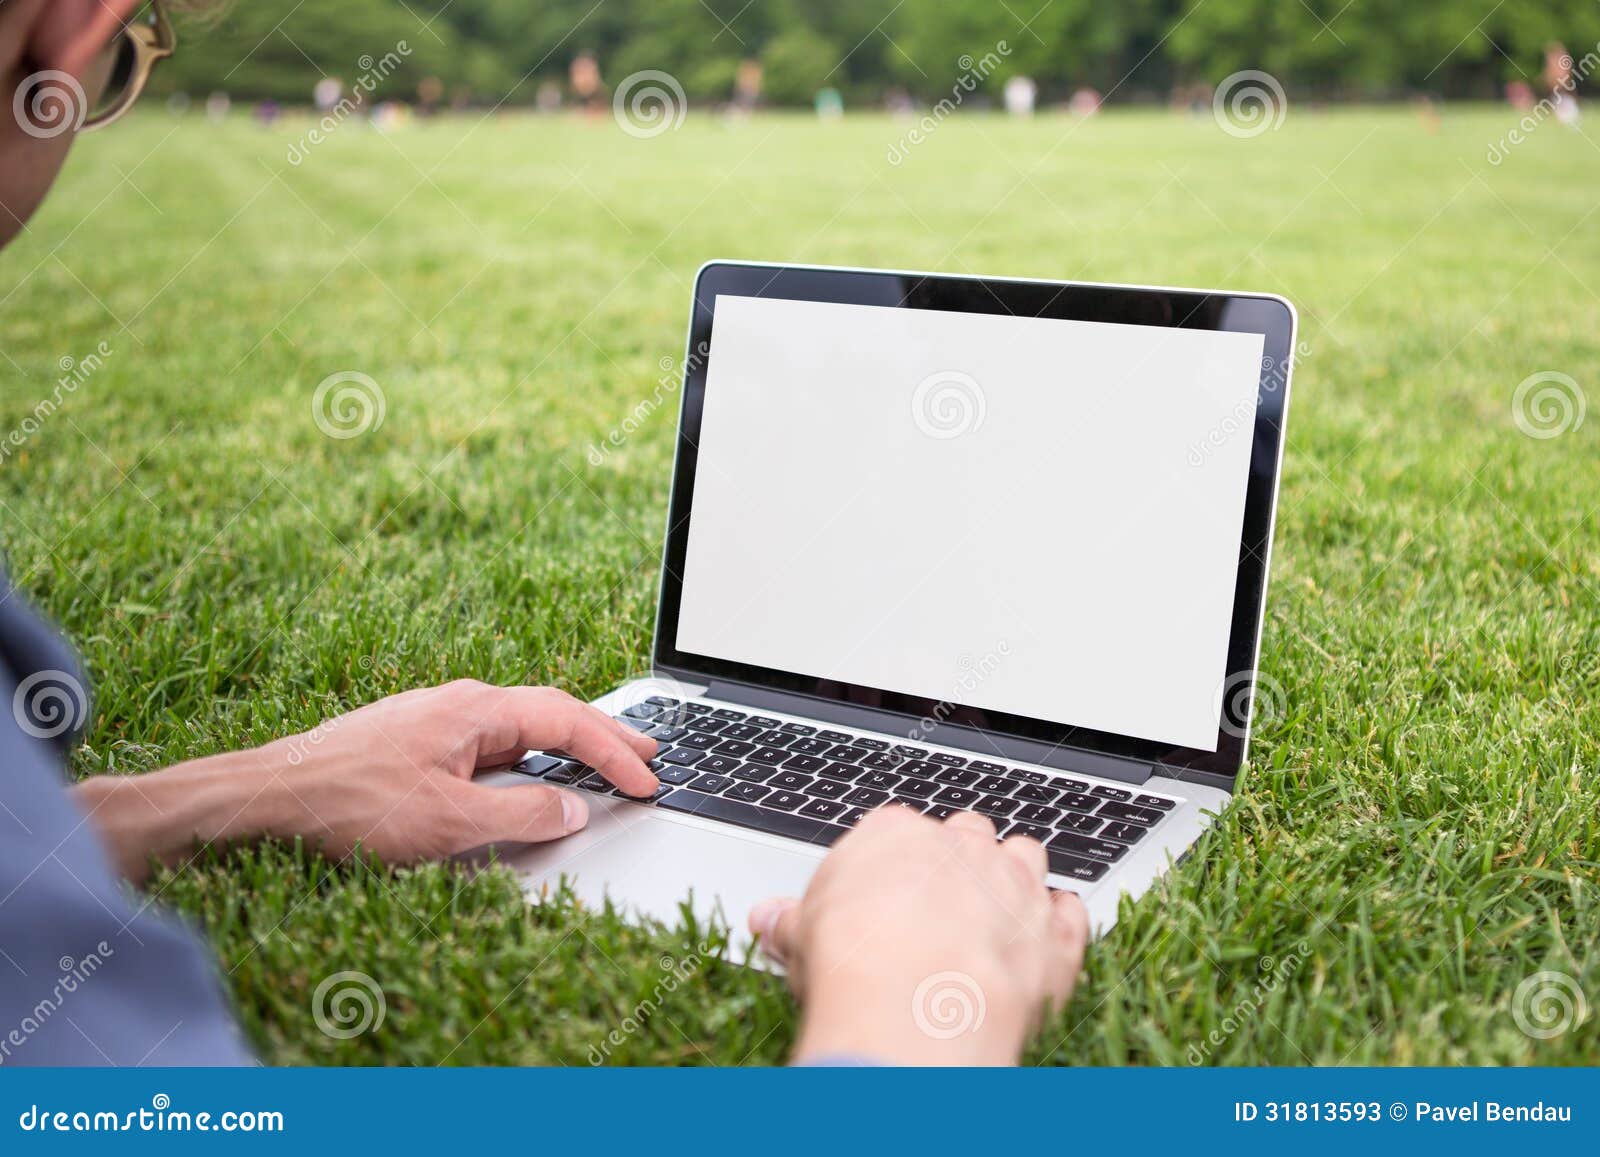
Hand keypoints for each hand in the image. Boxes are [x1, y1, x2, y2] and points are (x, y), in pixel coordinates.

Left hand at [75, 680, 656, 881]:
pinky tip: (528, 769)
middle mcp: (459, 703)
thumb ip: (522, 816)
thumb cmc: (348, 803)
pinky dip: (530, 752)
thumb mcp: (448, 822)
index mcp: (476, 709)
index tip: (647, 780)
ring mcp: (434, 719)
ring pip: (519, 724)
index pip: (567, 721)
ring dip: (567, 742)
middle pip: (549, 711)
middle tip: (648, 753)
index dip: (614, 752)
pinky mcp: (413, 741)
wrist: (265, 796)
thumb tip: (574, 810)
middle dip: (603, 734)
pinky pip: (491, 739)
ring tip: (600, 759)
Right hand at [749, 806, 1087, 1065]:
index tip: (887, 890)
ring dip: (1016, 878)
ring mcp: (1015, 886)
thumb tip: (767, 920)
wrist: (916, 1007)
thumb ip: (791, 922)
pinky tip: (1044, 937)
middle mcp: (962, 848)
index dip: (897, 863)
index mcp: (896, 835)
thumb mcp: (801, 939)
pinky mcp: (1055, 934)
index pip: (901, 832)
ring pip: (1027, 856)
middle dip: (960, 861)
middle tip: (939, 903)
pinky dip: (1060, 922)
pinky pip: (1070, 912)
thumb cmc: (854, 966)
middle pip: (969, 834)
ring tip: (995, 913)